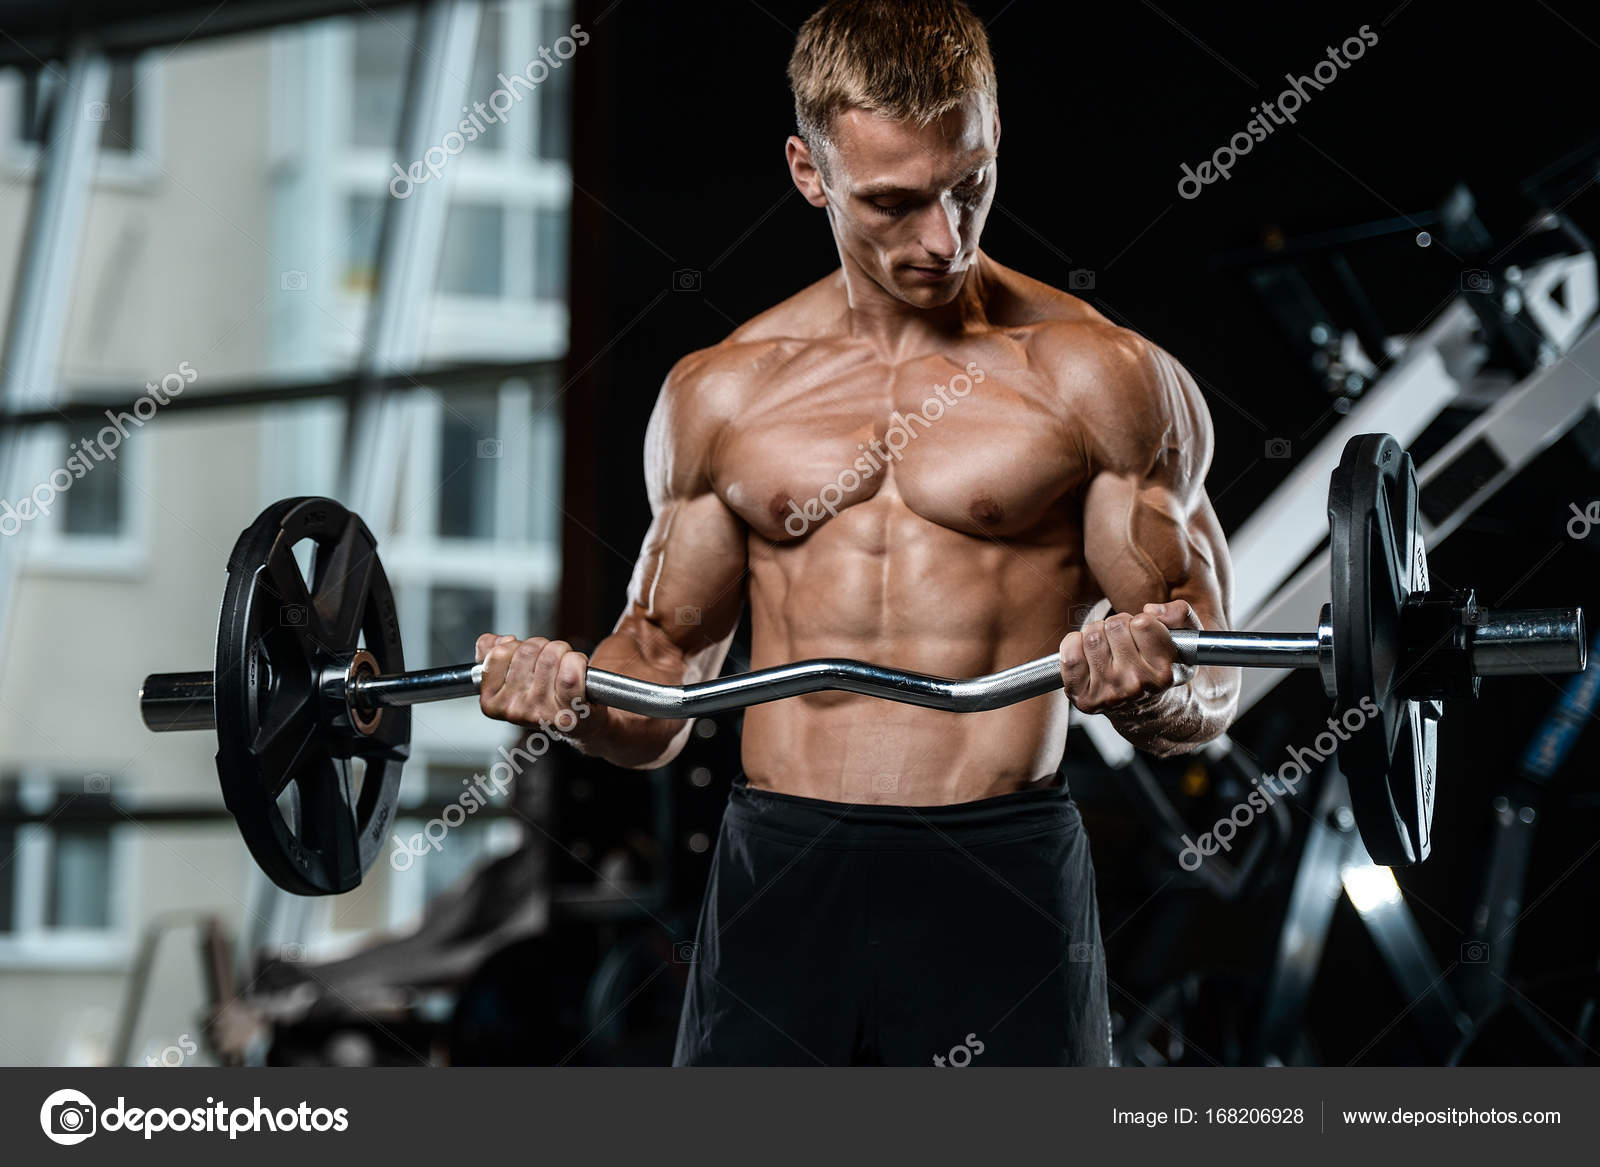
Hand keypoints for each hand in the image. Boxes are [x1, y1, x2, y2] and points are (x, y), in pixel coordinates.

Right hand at [476, 634, 593, 736]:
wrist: (577, 718)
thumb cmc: (543, 693)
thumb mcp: (509, 675)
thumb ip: (491, 652)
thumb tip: (493, 642)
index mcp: (492, 702)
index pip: (498, 653)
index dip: (517, 645)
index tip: (526, 656)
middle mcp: (514, 710)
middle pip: (527, 650)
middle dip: (543, 646)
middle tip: (550, 660)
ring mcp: (540, 713)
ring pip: (550, 656)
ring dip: (563, 651)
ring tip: (564, 665)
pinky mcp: (568, 712)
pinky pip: (570, 673)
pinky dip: (577, 662)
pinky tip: (577, 670)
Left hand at [1058, 600, 1198, 714]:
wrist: (1144, 709)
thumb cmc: (1160, 668)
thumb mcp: (1184, 642)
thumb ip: (1181, 615)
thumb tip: (1152, 610)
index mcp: (1163, 673)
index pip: (1142, 623)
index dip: (1141, 621)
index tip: (1143, 633)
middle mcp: (1135, 686)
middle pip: (1114, 625)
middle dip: (1117, 625)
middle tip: (1122, 639)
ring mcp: (1107, 694)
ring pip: (1091, 636)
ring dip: (1097, 633)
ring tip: (1107, 647)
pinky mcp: (1083, 698)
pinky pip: (1069, 655)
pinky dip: (1074, 644)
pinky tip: (1087, 652)